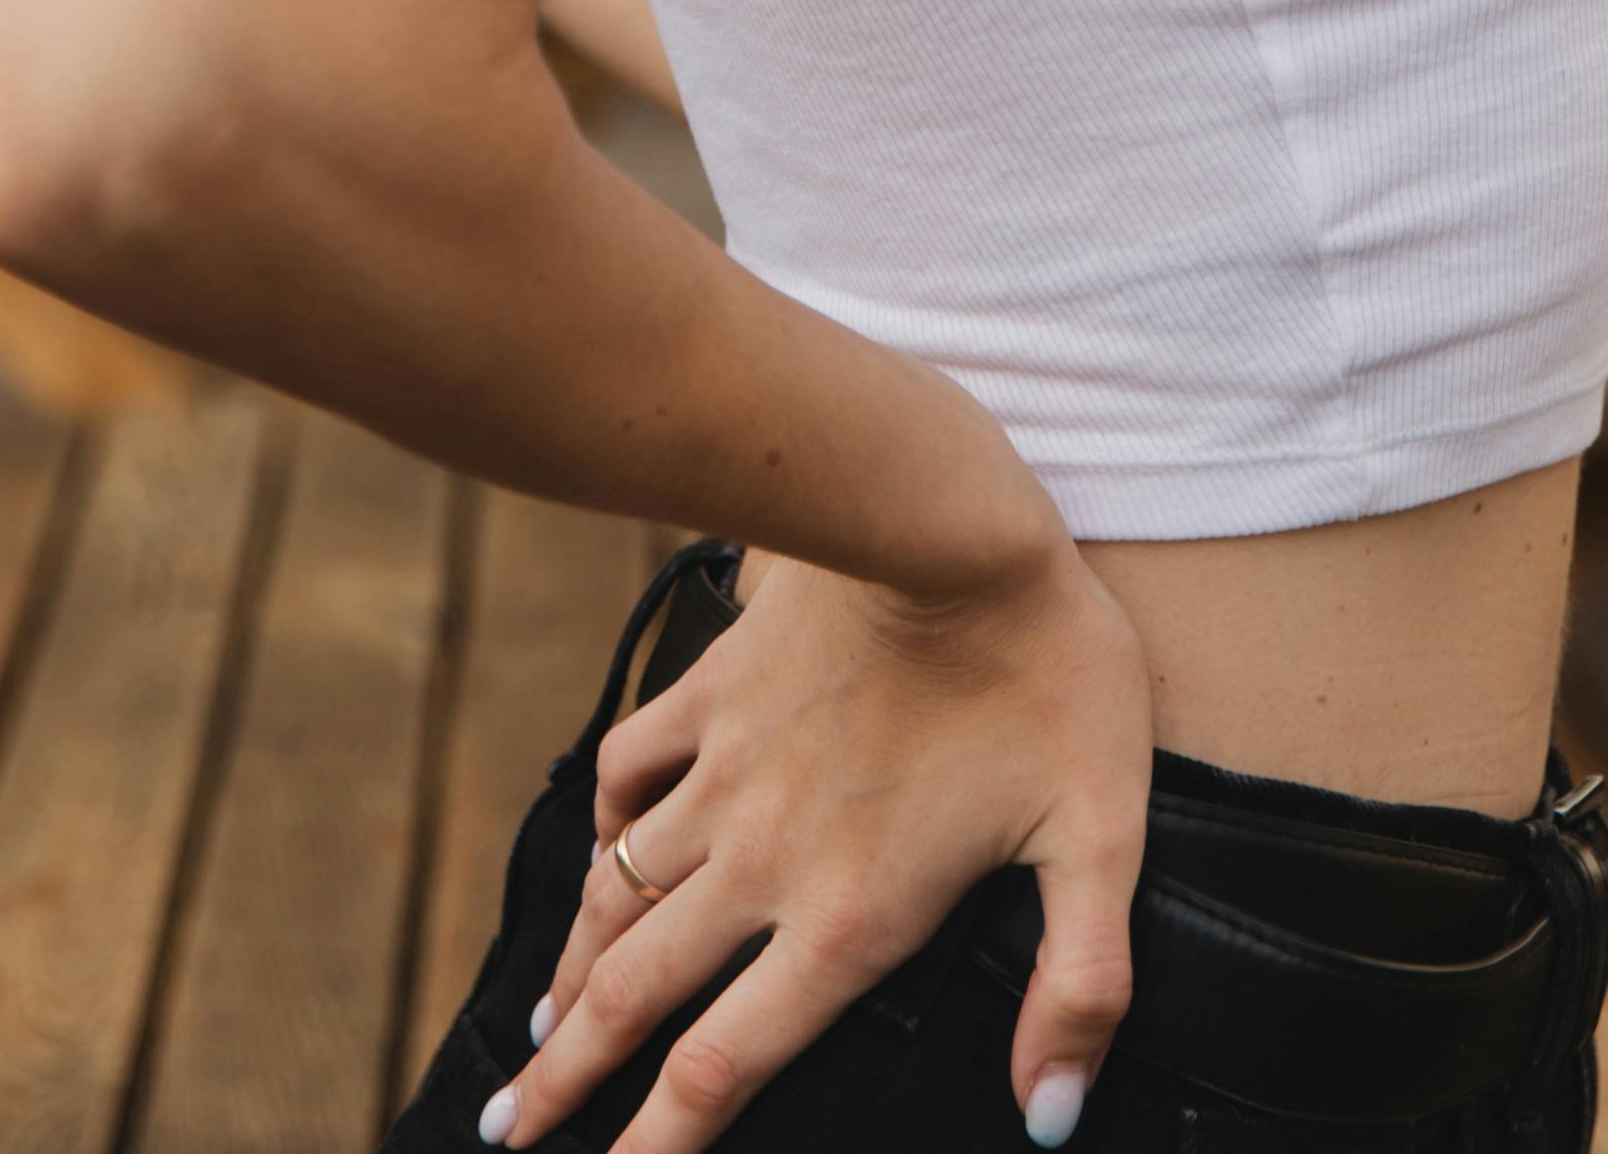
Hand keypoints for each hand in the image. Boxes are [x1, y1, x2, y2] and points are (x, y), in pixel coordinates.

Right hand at [486, 532, 1154, 1153]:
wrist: (951, 516)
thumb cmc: (1045, 673)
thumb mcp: (1100, 836)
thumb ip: (1080, 987)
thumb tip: (1051, 1116)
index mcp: (846, 916)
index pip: (722, 1067)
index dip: (657, 1145)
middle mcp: (762, 860)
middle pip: (637, 996)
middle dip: (568, 1080)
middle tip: (507, 1131)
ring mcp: (726, 769)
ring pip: (618, 894)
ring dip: (571, 974)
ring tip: (537, 1038)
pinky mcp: (715, 687)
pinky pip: (628, 767)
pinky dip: (602, 823)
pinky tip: (597, 850)